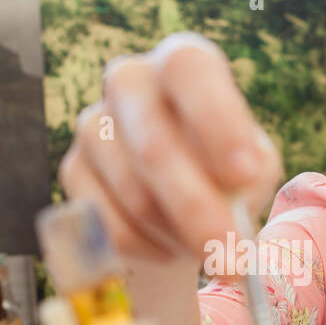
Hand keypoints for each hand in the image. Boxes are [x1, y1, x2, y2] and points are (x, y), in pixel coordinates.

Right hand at [58, 32, 283, 266]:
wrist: (177, 204)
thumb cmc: (225, 174)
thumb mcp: (253, 166)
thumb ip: (251, 174)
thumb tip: (232, 196)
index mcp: (181, 64)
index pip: (188, 70)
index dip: (216, 120)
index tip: (243, 175)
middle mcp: (129, 81)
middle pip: (153, 143)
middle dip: (196, 209)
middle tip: (231, 260)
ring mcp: (92, 125)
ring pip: (135, 194)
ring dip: (179, 235)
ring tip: (208, 247)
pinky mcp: (72, 171)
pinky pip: (111, 226)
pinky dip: (150, 249)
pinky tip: (170, 246)